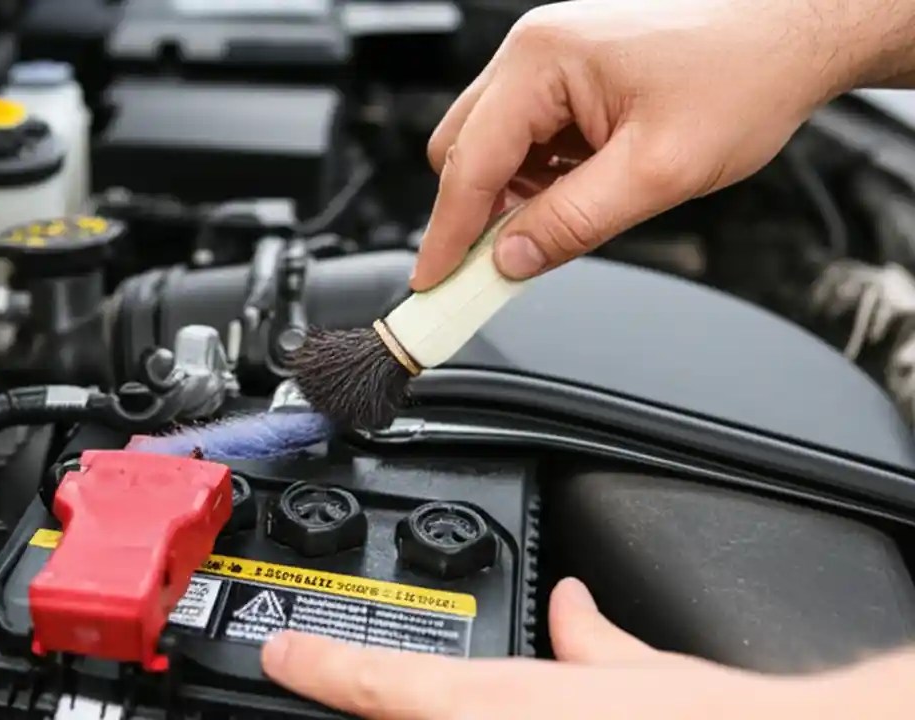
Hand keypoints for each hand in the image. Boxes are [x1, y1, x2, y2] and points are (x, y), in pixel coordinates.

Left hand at [260, 577, 859, 718]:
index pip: (384, 684)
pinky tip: (467, 707)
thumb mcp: (641, 671)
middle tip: (325, 681)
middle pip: (393, 719)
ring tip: (367, 695)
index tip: (280, 655)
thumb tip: (573, 605)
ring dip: (401, 714)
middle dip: (357, 700)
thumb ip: (592, 638)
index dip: (319, 668)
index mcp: (508, 704)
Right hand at [411, 0, 913, 287]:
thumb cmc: (744, 75)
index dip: (447, 234)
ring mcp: (550, 58)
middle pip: (462, 151)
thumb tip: (510, 260)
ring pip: (493, 147)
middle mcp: (534, 50)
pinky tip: (585, 187)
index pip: (468, 163)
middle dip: (478, 212)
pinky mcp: (569, 72)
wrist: (794, 31)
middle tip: (504, 265)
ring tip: (574, 215)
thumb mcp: (657, 173)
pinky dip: (542, 176)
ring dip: (516, 195)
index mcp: (542, 60)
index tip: (433, 284)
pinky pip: (527, 136)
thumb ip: (573, 223)